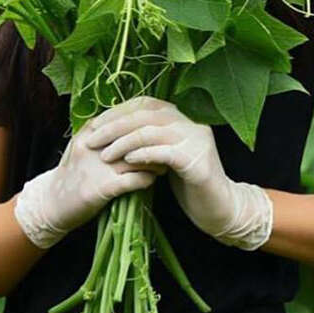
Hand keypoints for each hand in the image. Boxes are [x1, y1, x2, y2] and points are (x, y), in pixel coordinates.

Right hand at [13, 118, 159, 248]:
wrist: (51, 205)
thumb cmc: (72, 176)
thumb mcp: (84, 148)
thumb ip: (105, 135)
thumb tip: (134, 124)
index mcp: (89, 132)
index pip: (124, 117)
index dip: (146, 119)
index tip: (164, 123)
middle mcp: (93, 145)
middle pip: (132, 135)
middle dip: (154, 139)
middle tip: (171, 144)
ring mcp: (96, 166)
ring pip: (136, 157)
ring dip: (155, 160)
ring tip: (166, 163)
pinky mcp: (100, 188)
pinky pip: (132, 180)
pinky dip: (146, 178)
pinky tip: (153, 179)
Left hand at [84, 96, 272, 250]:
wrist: (220, 209)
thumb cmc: (190, 184)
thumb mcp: (169, 156)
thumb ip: (153, 139)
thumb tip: (119, 128)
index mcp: (185, 118)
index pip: (148, 103)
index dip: (120, 110)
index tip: (97, 123)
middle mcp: (192, 124)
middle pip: (147, 114)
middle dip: (115, 125)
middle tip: (93, 137)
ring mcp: (197, 141)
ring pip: (153, 131)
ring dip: (123, 141)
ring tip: (104, 153)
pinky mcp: (198, 162)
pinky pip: (165, 152)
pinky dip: (143, 154)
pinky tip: (127, 160)